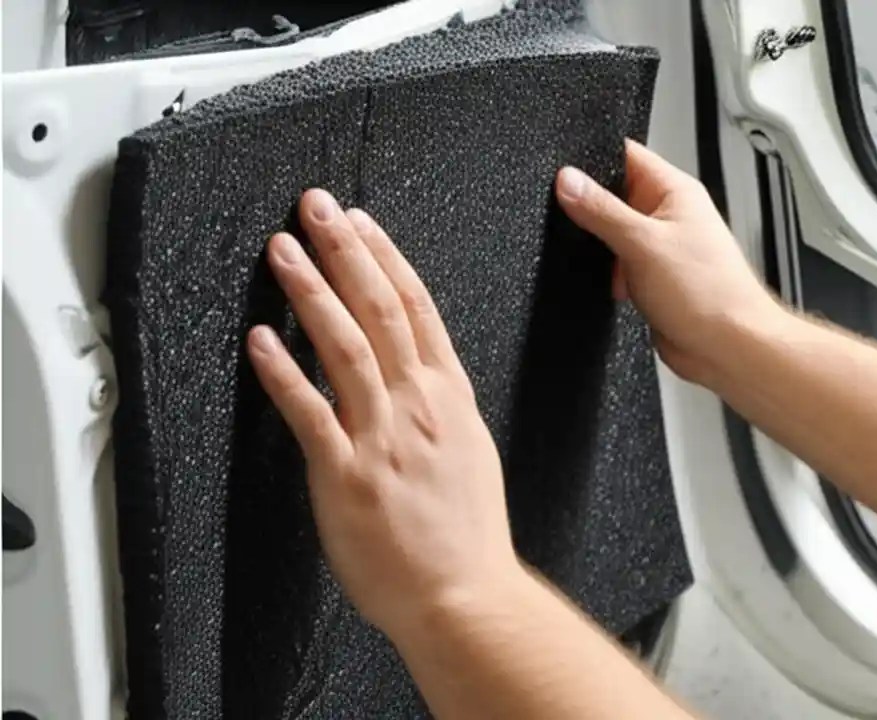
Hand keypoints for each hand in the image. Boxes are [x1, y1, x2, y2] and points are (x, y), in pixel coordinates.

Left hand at [247, 189, 520, 639]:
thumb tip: (421, 377)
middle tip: (316, 207)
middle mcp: (418, 405)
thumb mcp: (471, 453)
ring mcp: (382, 437)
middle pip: (381, 310)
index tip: (360, 222)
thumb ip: (442, 408)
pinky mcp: (346, 474)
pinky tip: (260, 340)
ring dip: (312, 291)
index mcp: (449, 397)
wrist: (465, 594)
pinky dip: (283, 372)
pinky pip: (309, 412)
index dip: (385, 258)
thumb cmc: (466, 535)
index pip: (417, 309)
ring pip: (346, 346)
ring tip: (284, 250)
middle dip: (347, 251)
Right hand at [555, 140, 782, 384]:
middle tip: (585, 226)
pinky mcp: (654, 277)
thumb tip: (568, 181)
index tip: (563, 173)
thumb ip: (600, 211)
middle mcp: (670, 214)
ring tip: (614, 266)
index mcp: (675, 190)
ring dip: (604, 250)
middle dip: (594, 212)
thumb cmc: (709, 293)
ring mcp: (662, 246)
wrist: (727, 347)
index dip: (592, 160)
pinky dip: (613, 275)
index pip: (627, 155)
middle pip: (614, 196)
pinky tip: (618, 287)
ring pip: (614, 235)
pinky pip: (621, 265)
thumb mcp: (642, 243)